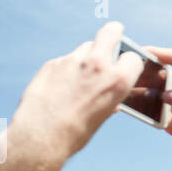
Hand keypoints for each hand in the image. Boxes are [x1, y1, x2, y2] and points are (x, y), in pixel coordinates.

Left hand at [6, 21, 142, 161]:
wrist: (39, 138)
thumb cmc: (74, 134)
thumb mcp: (100, 117)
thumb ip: (109, 100)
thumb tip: (112, 99)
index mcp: (117, 81)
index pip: (132, 58)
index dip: (129, 63)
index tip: (126, 64)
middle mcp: (97, 65)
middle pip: (110, 32)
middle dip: (113, 33)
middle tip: (112, 37)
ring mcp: (73, 61)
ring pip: (85, 48)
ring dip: (85, 57)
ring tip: (78, 78)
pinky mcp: (52, 63)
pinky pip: (64, 60)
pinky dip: (65, 69)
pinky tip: (59, 87)